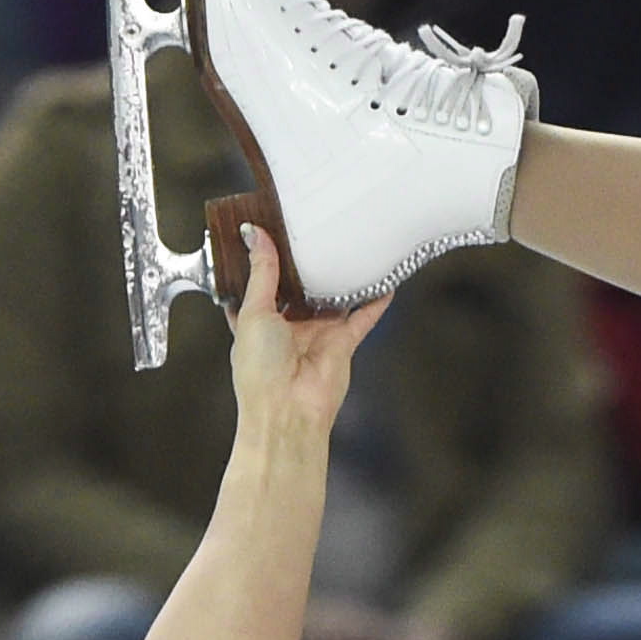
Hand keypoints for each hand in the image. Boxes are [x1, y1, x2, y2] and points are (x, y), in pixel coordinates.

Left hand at [223, 221, 383, 442]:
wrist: (288, 412)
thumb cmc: (260, 372)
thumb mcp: (253, 312)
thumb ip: (260, 273)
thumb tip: (255, 235)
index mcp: (258, 321)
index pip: (259, 284)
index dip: (262, 259)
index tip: (266, 230)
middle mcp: (287, 327)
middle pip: (299, 288)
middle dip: (304, 263)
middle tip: (310, 227)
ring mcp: (316, 335)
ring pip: (332, 299)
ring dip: (340, 277)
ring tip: (348, 242)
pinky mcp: (342, 344)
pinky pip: (362, 317)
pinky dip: (374, 300)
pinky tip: (386, 279)